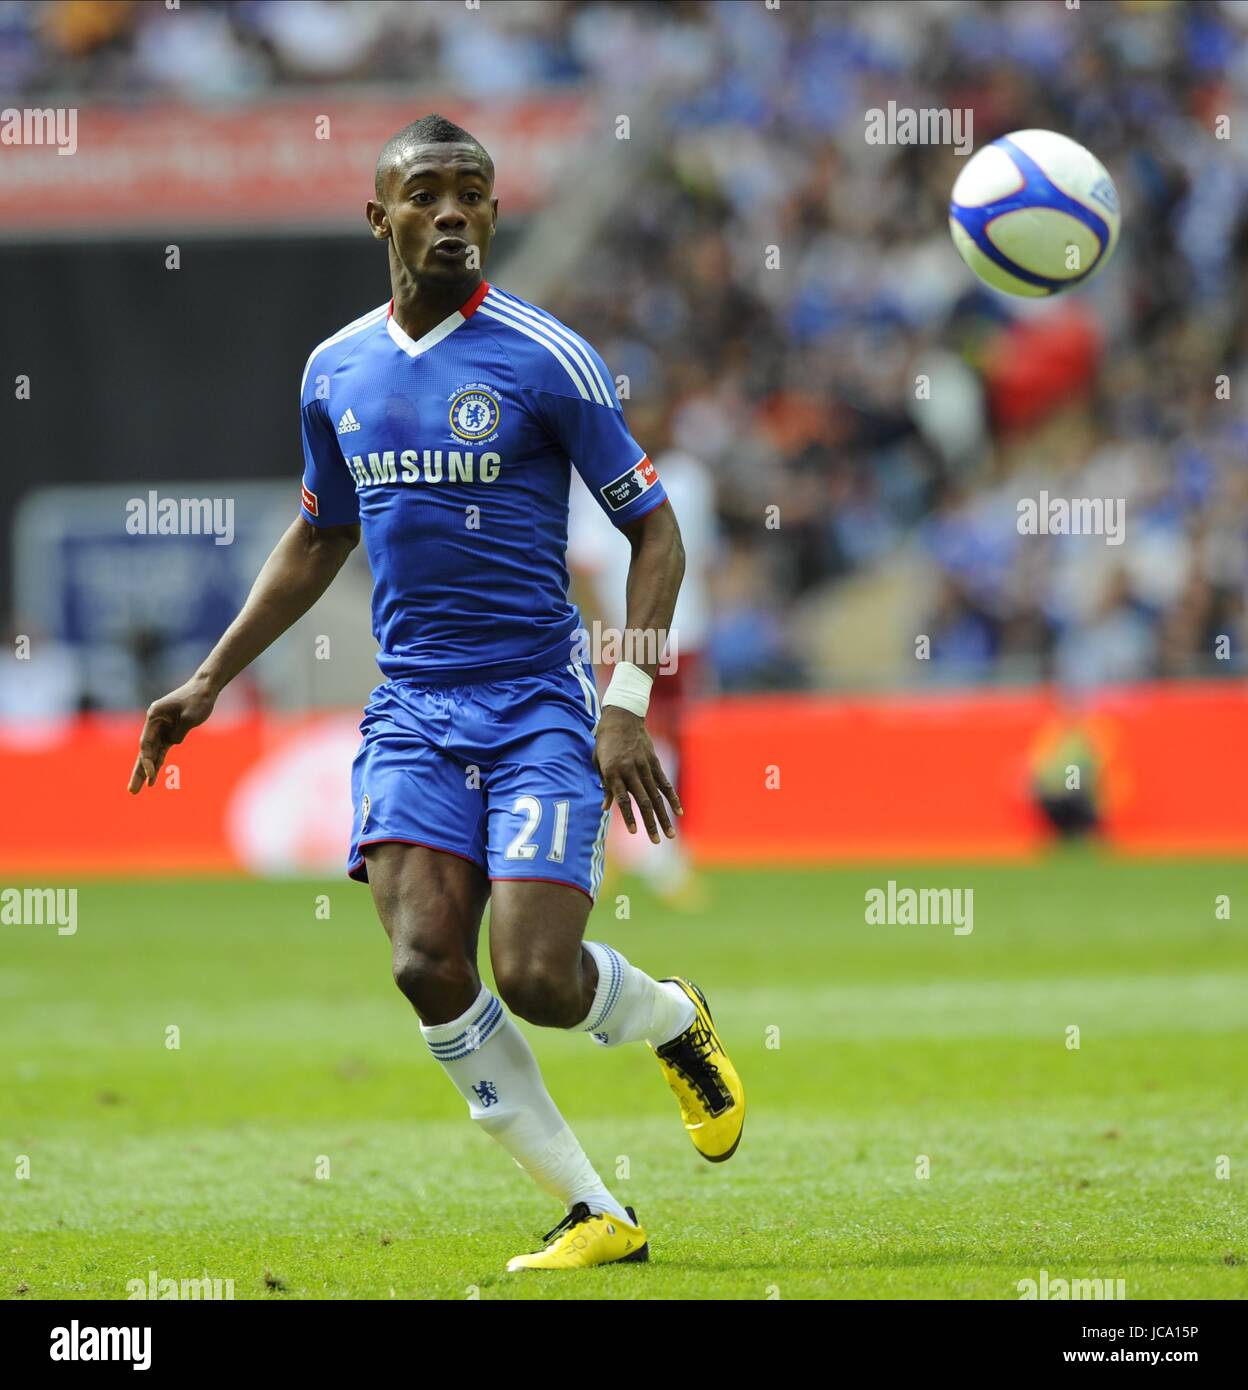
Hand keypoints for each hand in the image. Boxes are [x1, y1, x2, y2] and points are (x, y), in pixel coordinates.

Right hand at [127, 677, 217, 793]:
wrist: (205, 688)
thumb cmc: (198, 699)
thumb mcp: (190, 717)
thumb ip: (178, 733)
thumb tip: (172, 742)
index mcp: (154, 716)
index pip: (146, 744)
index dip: (147, 762)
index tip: (151, 776)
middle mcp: (154, 722)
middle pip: (144, 752)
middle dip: (138, 772)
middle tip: (132, 791)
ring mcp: (161, 728)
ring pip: (151, 753)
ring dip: (146, 771)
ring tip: (137, 788)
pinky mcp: (170, 732)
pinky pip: (162, 750)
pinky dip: (158, 762)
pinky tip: (153, 776)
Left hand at [593, 705, 682, 843]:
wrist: (621, 716)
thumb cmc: (605, 741)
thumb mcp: (598, 761)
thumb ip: (605, 785)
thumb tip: (606, 807)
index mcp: (613, 772)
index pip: (623, 799)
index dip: (629, 816)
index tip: (635, 832)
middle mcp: (630, 771)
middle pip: (643, 802)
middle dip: (650, 823)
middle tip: (657, 841)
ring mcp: (644, 766)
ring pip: (656, 796)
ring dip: (663, 816)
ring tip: (670, 833)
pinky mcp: (654, 762)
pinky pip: (664, 783)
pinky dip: (672, 798)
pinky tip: (679, 811)